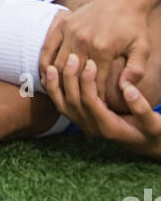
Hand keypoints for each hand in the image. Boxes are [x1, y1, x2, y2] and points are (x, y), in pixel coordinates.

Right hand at [39, 0, 151, 104]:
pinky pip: (47, 47)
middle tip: (76, 106)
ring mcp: (71, 31)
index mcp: (103, 49)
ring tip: (60, 95)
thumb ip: (135, 71)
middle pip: (72, 76)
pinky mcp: (64, 23)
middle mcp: (83, 40)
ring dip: (56, 81)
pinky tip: (46, 76)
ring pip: (57, 64)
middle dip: (74, 93)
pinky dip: (44, 63)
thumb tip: (125, 91)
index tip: (97, 110)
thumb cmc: (135, 26)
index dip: (95, 99)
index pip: (94, 84)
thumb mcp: (142, 49)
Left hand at [44, 58, 160, 158]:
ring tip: (52, 66)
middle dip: (70, 79)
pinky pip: (62, 106)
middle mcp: (93, 129)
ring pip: (63, 106)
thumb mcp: (153, 123)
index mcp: (108, 127)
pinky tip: (50, 76)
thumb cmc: (152, 131)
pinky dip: (54, 91)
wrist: (147, 143)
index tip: (91, 62)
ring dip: (56, 86)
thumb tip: (127, 88)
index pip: (89, 102)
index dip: (87, 82)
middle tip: (72, 57)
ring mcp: (85, 126)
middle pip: (72, 103)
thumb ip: (142, 108)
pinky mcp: (82, 121)